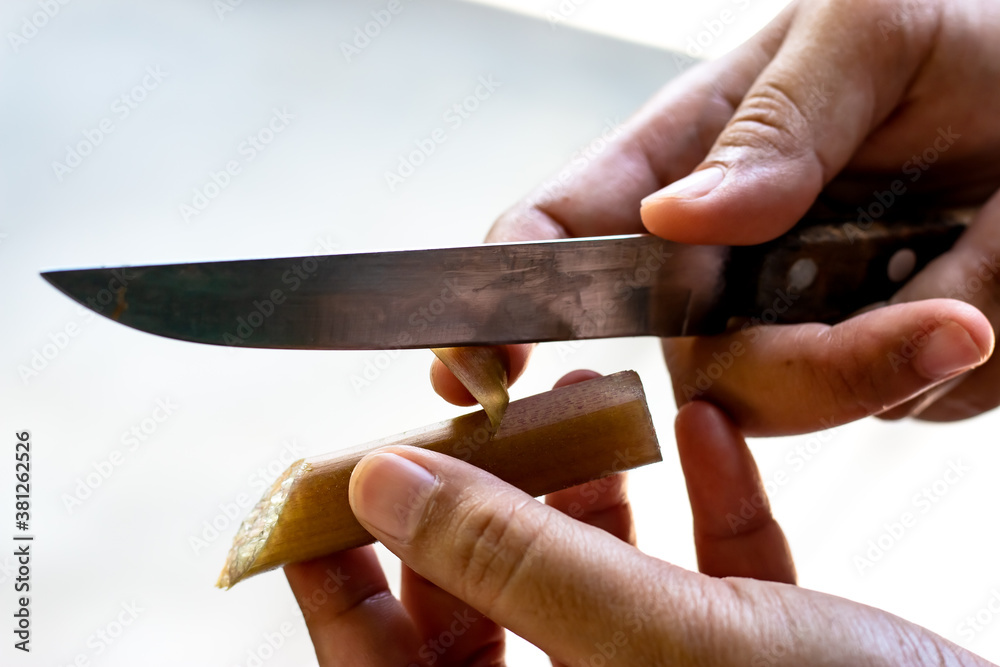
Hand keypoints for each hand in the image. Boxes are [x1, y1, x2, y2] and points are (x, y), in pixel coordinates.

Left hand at [285, 371, 990, 665]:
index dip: (334, 577)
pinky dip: (710, 504)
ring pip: (597, 577)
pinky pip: (710, 575)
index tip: (318, 488)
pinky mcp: (763, 657)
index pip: (383, 665)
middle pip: (486, 605)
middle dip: (487, 501)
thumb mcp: (655, 641)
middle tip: (487, 418)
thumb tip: (380, 484)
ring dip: (600, 487)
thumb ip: (510, 561)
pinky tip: (715, 430)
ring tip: (601, 403)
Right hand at [432, 0, 999, 432]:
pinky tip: (988, 282)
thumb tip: (672, 221)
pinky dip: (953, 360)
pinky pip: (890, 405)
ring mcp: (787, 323)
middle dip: (810, 368)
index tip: (475, 369)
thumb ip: (772, 124)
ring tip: (991, 259)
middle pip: (694, 363)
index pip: (558, 237)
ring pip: (791, 403)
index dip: (499, 306)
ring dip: (902, 350)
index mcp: (684, 163)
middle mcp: (720, 262)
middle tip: (959, 317)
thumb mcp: (871, 32)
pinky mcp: (862, 366)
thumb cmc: (961, 33)